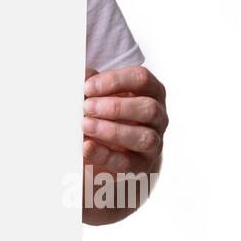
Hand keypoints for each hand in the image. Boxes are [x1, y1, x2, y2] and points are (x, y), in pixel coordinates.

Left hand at [81, 64, 166, 220]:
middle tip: (87, 107)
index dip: (115, 81)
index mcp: (150, 91)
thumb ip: (93, 85)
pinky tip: (87, 147)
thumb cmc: (105, 113)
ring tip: (85, 125)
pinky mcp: (141, 166)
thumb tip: (82, 74)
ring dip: (112, 131)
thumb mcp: (101, 95)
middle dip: (116, 107)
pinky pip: (128, 163)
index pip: (141, 78)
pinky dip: (105, 155)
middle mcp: (158, 116)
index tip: (88, 87)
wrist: (110, 149)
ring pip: (144, 137)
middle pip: (148, 108)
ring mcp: (154, 142)